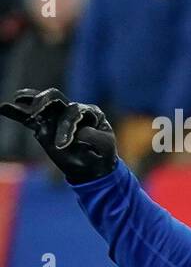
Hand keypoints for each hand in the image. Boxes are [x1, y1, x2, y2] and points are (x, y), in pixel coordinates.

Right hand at [0, 88, 117, 183]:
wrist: (93, 168)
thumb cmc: (102, 154)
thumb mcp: (105, 146)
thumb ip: (93, 137)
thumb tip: (79, 132)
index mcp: (89, 112)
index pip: (73, 110)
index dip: (66, 126)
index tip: (61, 146)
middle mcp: (72, 110)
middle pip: (55, 98)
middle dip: (45, 104)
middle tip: (37, 115)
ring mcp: (57, 118)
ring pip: (40, 104)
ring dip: (28, 101)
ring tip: (16, 101)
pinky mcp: (45, 127)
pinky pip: (30, 117)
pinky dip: (17, 113)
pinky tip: (4, 108)